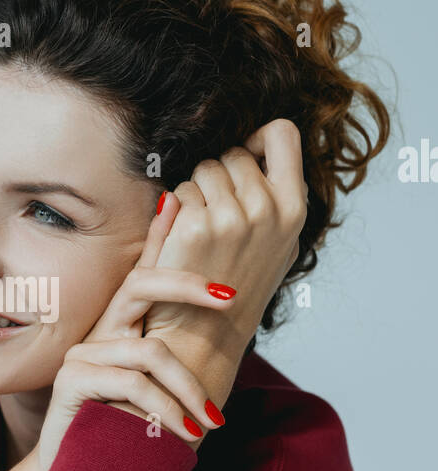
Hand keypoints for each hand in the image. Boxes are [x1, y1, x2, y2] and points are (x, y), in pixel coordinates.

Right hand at [33, 120, 307, 470]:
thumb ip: (178, 364)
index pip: (143, 275)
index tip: (210, 249)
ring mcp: (81, 354)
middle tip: (230, 299)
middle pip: (139, 284)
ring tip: (210, 422)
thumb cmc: (126, 437)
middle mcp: (98, 332)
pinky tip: (182, 431)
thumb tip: (228, 334)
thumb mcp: (159, 396)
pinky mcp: (71, 380)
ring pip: (150, 351)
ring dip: (188, 389)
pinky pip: (131, 382)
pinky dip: (164, 408)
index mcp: (120, 328)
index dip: (165, 241)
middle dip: (187, 285)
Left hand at [141, 119, 307, 361]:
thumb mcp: (276, 244)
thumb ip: (274, 198)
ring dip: (196, 191)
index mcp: (294, 209)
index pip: (283, 134)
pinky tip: (184, 243)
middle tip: (216, 215)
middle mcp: (268, 210)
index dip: (259, 137)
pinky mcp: (196, 227)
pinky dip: (176, 211)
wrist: (204, 336)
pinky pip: (180, 192)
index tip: (246, 156)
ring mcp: (233, 217)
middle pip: (234, 153)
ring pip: (204, 169)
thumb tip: (255, 147)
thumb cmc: (238, 289)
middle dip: (220, 174)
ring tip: (203, 232)